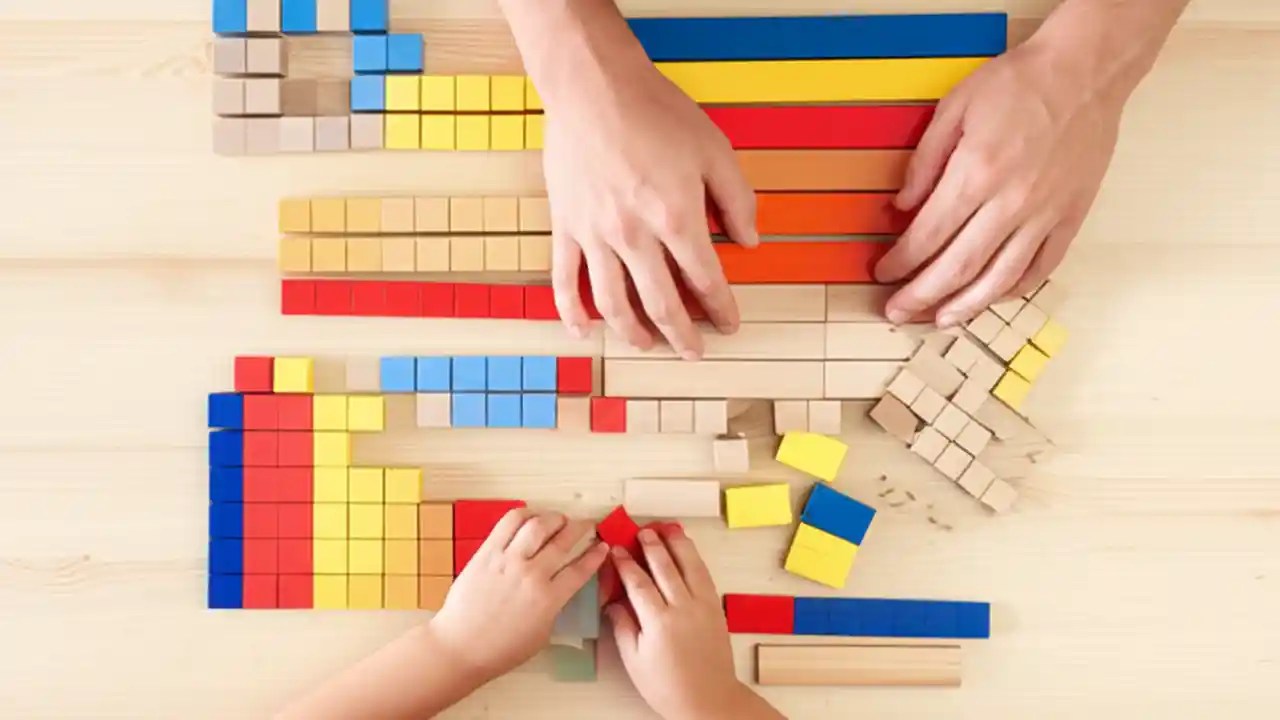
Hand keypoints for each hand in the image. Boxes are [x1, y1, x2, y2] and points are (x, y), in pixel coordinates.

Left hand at [429, 509, 608, 681]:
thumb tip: (560, 587)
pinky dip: (525, 514)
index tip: (602, 546)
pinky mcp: (487, 552)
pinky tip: (531, 517)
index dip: (595, 555)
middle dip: (580, 528)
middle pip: (563, 540)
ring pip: (539, 524)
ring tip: (559, 519)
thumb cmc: (500, 649)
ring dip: (554, 517)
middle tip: (585, 525)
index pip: (580, 569)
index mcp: (549, 599)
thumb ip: (555, 608)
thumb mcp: (542, 635)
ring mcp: (508, 561)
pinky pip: (509, 522)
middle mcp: (531, 575)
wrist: (460, 646)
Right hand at [543, 55, 758, 359]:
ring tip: (648, 346)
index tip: (729, 324)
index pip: (705, 280)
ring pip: (613, 303)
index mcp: (676, 218)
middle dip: (682, 335)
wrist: (594, 87)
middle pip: (661, 304)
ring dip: (634, 333)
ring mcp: (595, 235)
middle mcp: (635, 236)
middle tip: (694, 352)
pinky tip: (584, 331)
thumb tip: (748, 242)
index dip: (721, 308)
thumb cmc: (656, 112)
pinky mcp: (566, 226)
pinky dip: (572, 311)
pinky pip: (564, 280)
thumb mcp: (714, 150)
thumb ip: (737, 199)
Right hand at [605, 526, 779, 719]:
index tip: (616, 550)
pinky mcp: (715, 608)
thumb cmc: (667, 686)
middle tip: (640, 531)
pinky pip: (704, 575)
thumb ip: (623, 627)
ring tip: (666, 529)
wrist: (708, 700)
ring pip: (689, 565)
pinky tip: (687, 550)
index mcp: (658, 622)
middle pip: (664, 568)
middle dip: (651, 546)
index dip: (626, 564)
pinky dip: (695, 559)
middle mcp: (682, 608)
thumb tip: (613, 601)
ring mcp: (702, 606)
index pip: (638, 583)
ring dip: (677, 545)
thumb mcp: (635, 661)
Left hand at [876, 37, 1123, 326]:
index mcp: (976, 174)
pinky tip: (991, 296)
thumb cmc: (1019, 84)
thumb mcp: (955, 108)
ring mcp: (1044, 215)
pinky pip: (1041, 268)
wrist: (1085, 71)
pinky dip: (1014, 289)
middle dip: (921, 296)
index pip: (927, 235)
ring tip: (940, 320)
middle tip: (898, 312)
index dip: (900, 262)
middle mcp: (1011, 203)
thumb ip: (924, 162)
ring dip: (965, 306)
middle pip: (958, 268)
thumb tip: (902, 206)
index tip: (882, 273)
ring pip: (999, 279)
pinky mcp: (1070, 218)